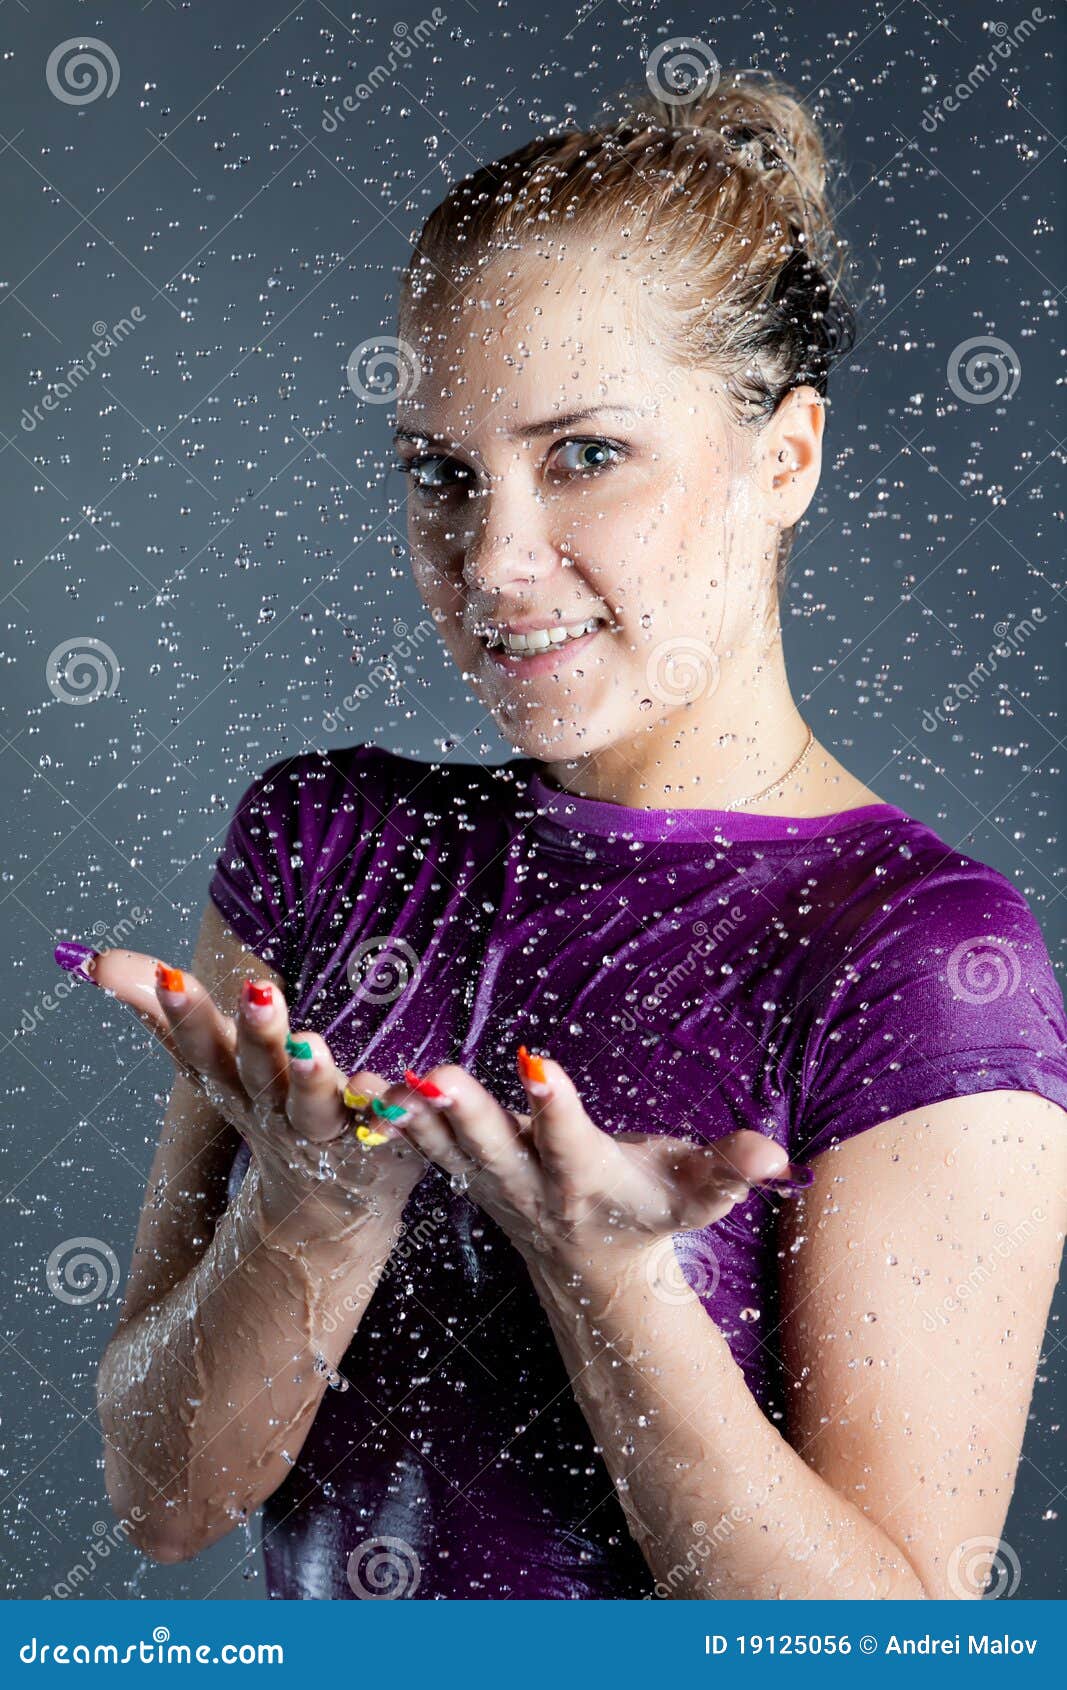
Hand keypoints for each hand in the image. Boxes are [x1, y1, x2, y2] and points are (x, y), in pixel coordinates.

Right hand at [55, 943, 423, 1234]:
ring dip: (314, 1078)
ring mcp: (327, 1134)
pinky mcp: (383, 1148)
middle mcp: (273, 1111)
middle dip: (257, 1036)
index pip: (202, 1048)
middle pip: (261, 1074)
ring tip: (312, 1044)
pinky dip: (397, 1112)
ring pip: (318, 1108)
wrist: (326, 1200)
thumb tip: (92, 960)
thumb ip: (163, 1010)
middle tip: (258, 992)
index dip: (185, 1015)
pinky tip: (407, 1088)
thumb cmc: (267, 1105)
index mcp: (232, 1084)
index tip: (171, 975)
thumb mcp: (213, 1060)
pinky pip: (391, 1129)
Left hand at [379, 1052, 800, 1272]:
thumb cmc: (652, 1214)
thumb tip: (775, 1155)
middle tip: (433, 1074)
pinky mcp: (465, 1174)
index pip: (570, 1141)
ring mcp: (491, 1186)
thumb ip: (729, 1172)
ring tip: (374, 1081)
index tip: (536, 1064)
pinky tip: (357, 1089)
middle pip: (494, 1148)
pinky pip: (421, 1149)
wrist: (595, 1274)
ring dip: (409, 1119)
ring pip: (444, 1149)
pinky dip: (390, 1124)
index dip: (555, 1107)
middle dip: (465, 1113)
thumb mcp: (695, 1198)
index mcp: (586, 1180)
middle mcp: (531, 1187)